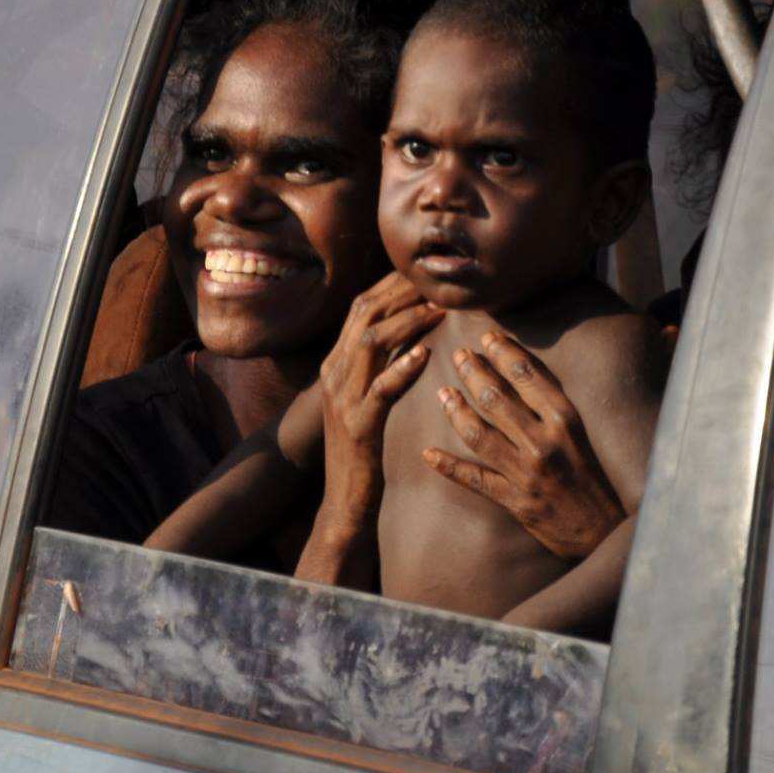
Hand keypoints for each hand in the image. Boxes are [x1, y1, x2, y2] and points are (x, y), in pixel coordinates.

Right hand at [296, 273, 439, 583]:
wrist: (344, 499)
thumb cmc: (363, 448)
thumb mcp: (366, 397)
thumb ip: (380, 364)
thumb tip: (410, 331)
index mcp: (337, 363)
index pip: (362, 307)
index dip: (394, 285)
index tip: (427, 272)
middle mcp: (334, 373)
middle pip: (365, 314)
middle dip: (403, 291)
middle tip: (438, 279)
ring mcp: (344, 398)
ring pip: (371, 342)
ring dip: (408, 320)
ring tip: (439, 308)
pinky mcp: (359, 425)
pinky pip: (380, 389)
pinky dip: (402, 368)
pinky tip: (424, 355)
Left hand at [426, 327, 625, 561]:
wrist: (614, 534)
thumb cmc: (605, 480)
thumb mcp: (591, 435)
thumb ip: (564, 407)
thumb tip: (563, 368)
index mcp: (566, 421)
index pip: (528, 376)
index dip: (503, 353)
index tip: (487, 338)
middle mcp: (545, 443)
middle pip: (497, 398)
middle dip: (472, 372)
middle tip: (456, 356)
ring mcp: (528, 473)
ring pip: (480, 434)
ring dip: (456, 410)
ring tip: (442, 392)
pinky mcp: (517, 501)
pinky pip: (476, 480)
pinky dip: (449, 467)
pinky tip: (428, 455)